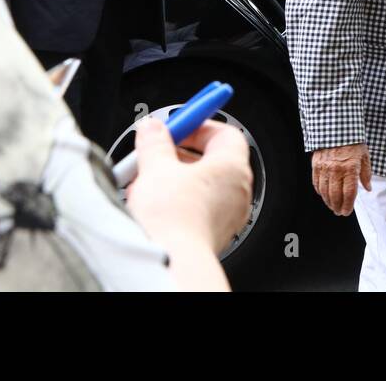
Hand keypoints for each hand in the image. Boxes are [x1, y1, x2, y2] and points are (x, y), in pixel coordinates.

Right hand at [125, 118, 252, 256]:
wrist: (172, 260)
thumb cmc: (173, 219)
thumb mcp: (156, 167)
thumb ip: (155, 142)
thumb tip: (154, 128)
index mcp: (232, 166)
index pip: (225, 132)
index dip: (199, 125)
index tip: (177, 125)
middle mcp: (237, 189)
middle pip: (213, 158)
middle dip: (180, 153)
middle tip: (157, 151)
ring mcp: (228, 213)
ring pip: (202, 184)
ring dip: (175, 177)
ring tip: (149, 181)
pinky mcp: (214, 231)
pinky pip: (199, 206)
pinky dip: (179, 199)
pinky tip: (154, 204)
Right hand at [311, 143, 371, 215]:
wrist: (337, 129)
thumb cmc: (353, 142)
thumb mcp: (364, 157)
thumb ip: (366, 174)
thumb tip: (367, 188)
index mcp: (350, 169)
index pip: (348, 193)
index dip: (348, 205)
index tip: (347, 211)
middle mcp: (336, 170)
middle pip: (335, 195)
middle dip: (338, 207)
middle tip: (340, 212)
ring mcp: (324, 168)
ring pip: (324, 191)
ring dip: (328, 202)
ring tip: (333, 207)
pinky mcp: (316, 165)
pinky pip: (316, 183)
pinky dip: (320, 192)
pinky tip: (324, 195)